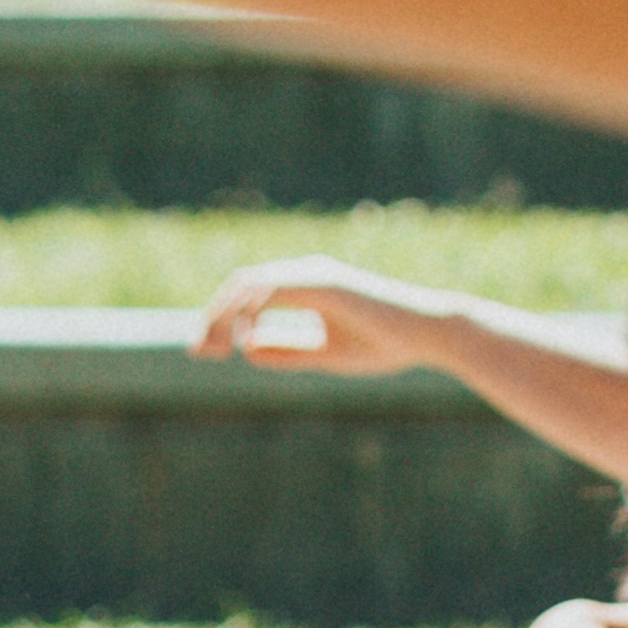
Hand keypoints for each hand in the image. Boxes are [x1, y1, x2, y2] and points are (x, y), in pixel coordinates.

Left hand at [196, 254, 425, 372]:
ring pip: (251, 284)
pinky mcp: (325, 283)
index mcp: (304, 286)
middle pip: (241, 285)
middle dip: (212, 317)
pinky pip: (274, 288)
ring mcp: (315, 274)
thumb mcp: (323, 354)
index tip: (203, 351)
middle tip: (199, 352)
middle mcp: (306, 273)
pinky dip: (250, 309)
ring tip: (215, 348)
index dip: (218, 319)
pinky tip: (242, 335)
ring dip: (224, 315)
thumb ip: (286, 350)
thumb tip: (246, 348)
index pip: (247, 294)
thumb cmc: (383, 345)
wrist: (428, 336)